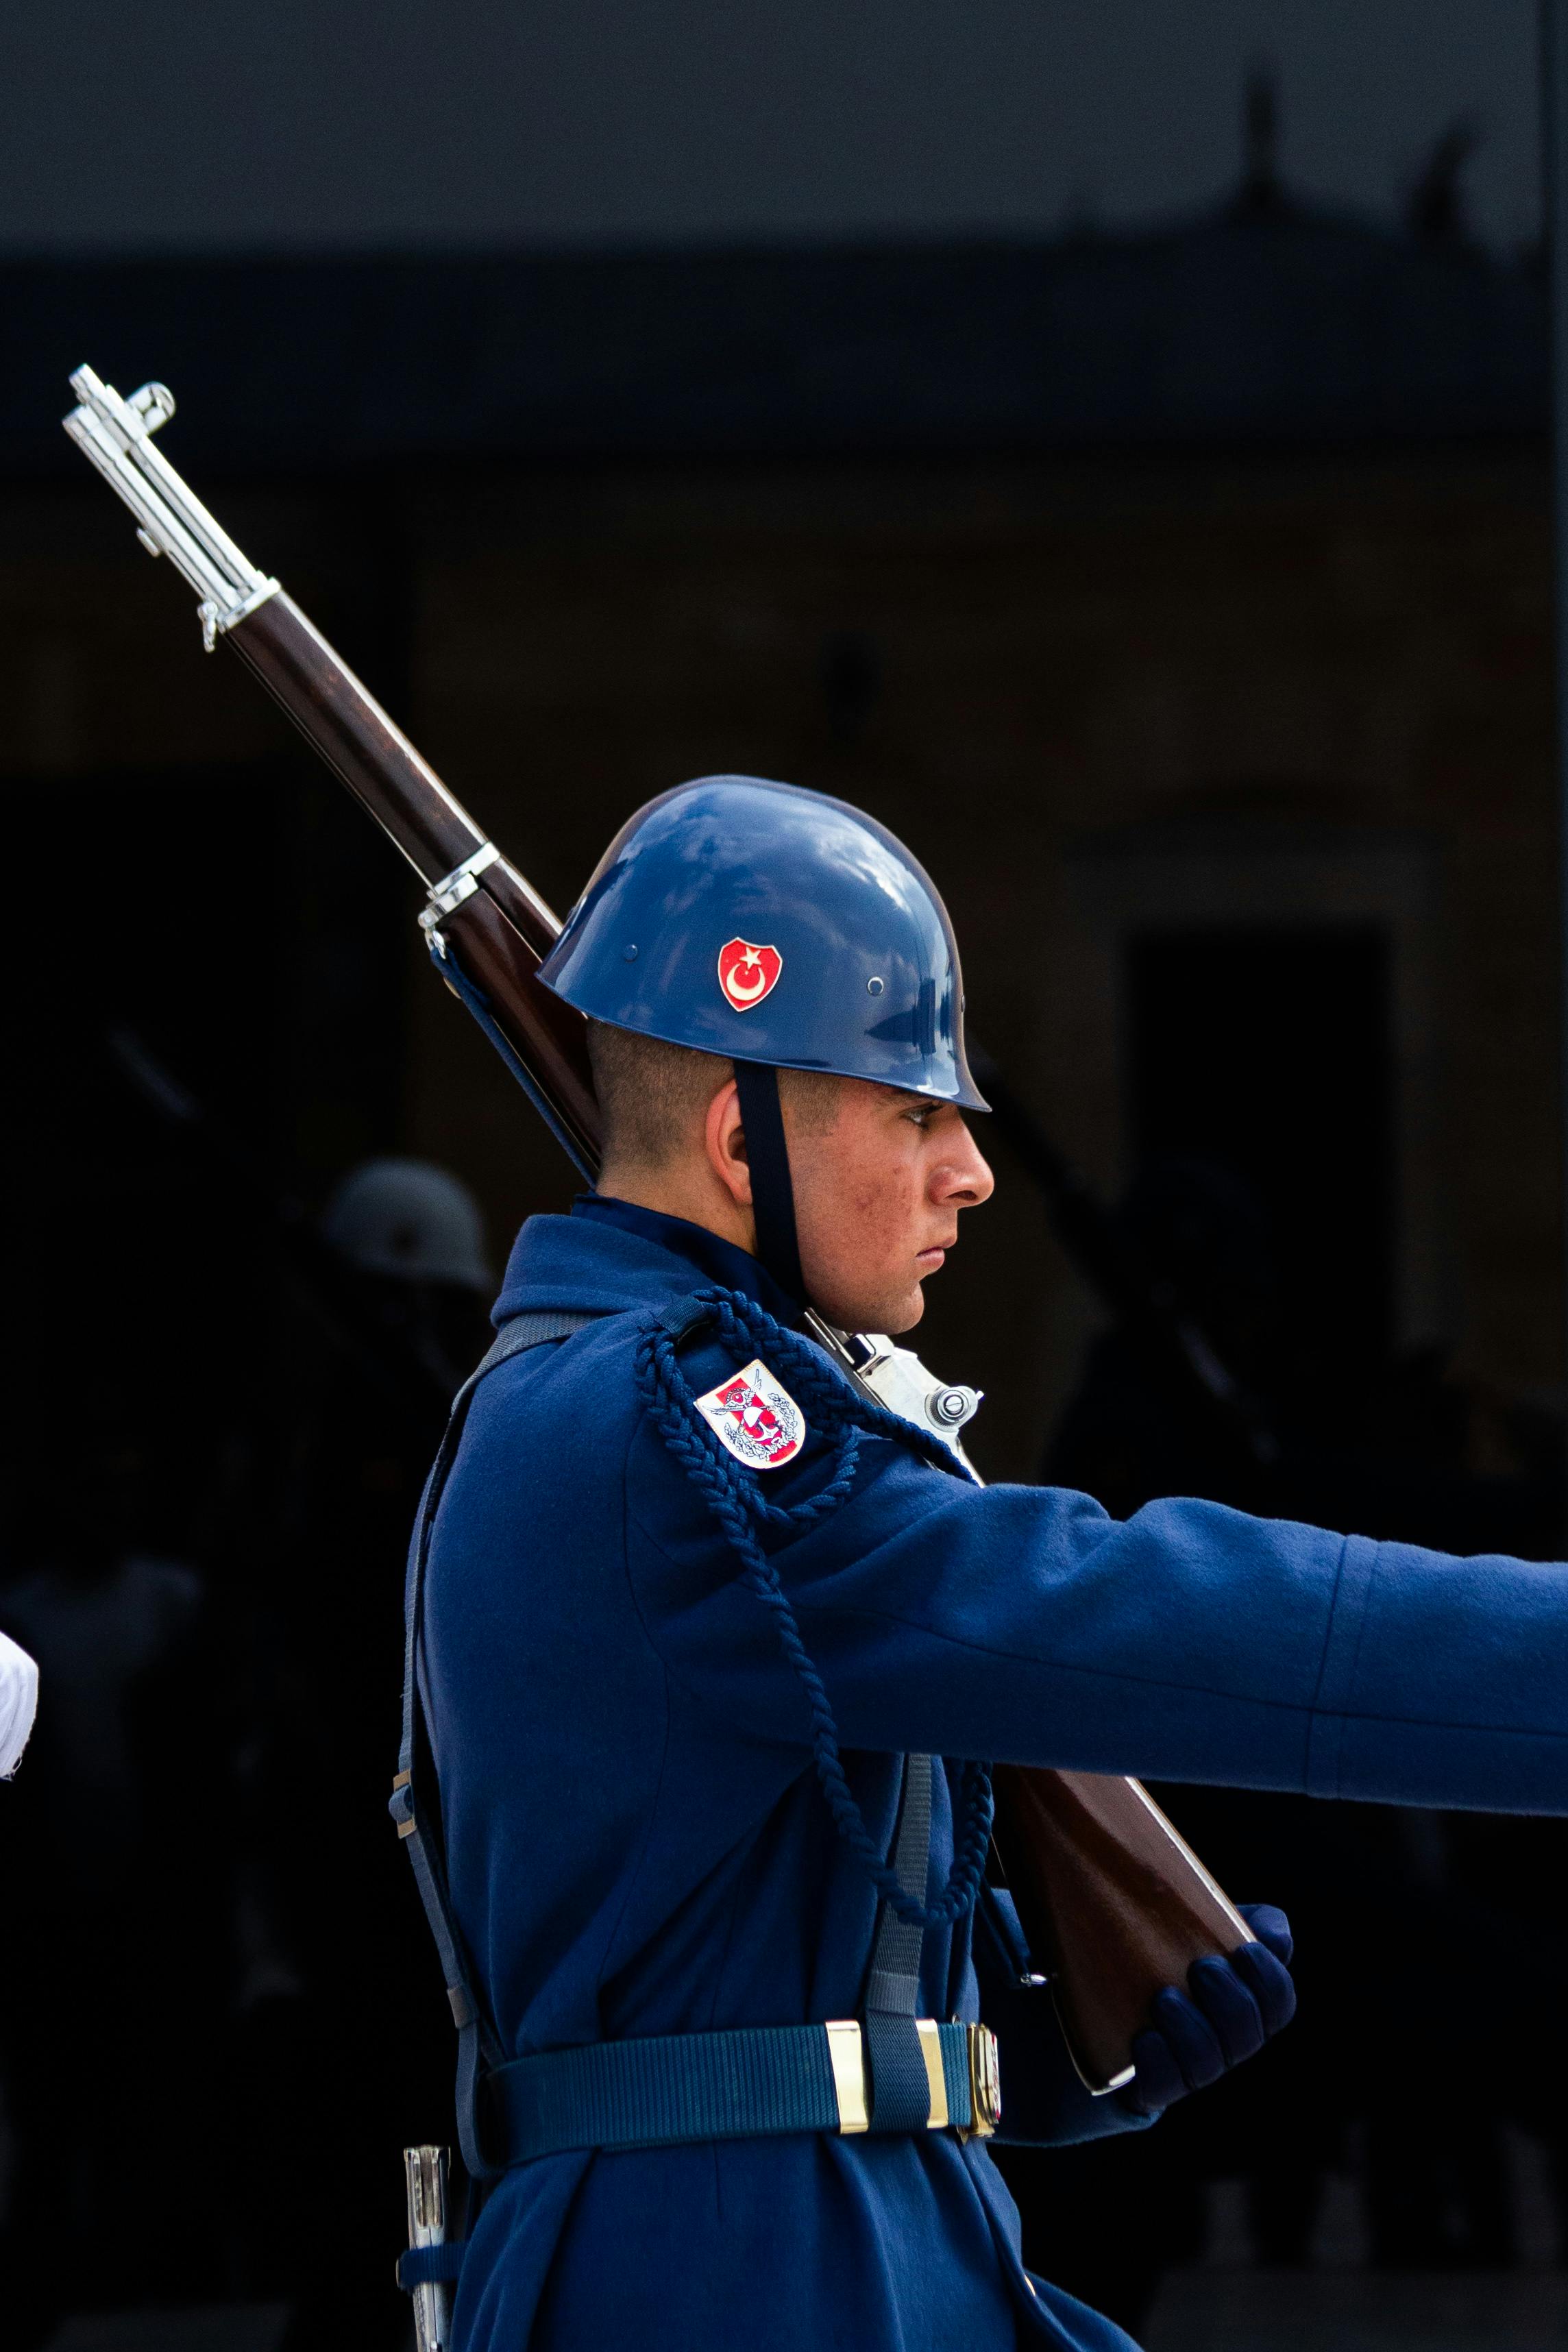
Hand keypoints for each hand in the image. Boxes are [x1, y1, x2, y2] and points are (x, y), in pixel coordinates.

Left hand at [1118, 1903, 1295, 2118]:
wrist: (1099, 2005)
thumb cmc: (1163, 1957)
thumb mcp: (1199, 1928)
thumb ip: (1238, 1921)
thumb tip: (1278, 1934)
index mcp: (1246, 2005)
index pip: (1278, 2002)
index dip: (1270, 1980)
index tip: (1244, 1950)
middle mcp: (1225, 2044)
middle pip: (1247, 2034)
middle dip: (1229, 1999)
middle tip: (1200, 1967)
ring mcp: (1190, 2070)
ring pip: (1208, 2063)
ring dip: (1190, 2028)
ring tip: (1163, 1998)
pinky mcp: (1152, 2088)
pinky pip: (1164, 2087)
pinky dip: (1157, 2061)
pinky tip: (1143, 2037)